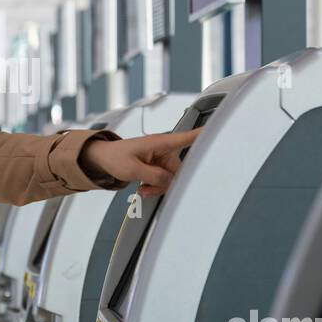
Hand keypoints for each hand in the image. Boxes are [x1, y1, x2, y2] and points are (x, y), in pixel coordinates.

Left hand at [78, 127, 202, 196]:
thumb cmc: (114, 157)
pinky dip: (154, 187)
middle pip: (178, 170)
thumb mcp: (132, 169)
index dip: (204, 136)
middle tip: (147, 187)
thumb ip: (154, 176)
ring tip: (142, 188)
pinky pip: (163, 181)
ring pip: (170, 179)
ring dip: (157, 187)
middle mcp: (163, 150)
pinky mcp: (157, 167)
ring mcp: (160, 159)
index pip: (187, 138)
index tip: (219, 133)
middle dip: (165, 183)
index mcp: (159, 143)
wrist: (102, 159)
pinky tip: (143, 188)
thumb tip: (169, 181)